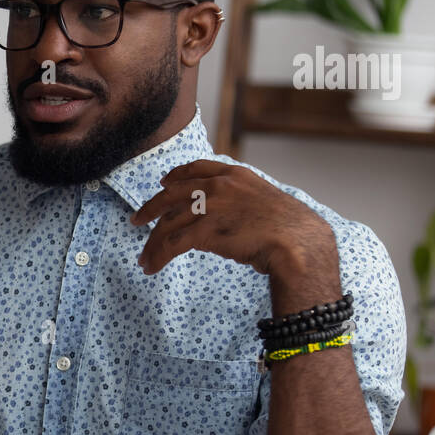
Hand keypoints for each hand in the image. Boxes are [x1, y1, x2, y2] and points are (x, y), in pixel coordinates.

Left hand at [128, 160, 334, 276]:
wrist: (299, 242)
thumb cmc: (291, 230)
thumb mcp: (265, 201)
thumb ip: (242, 202)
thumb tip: (229, 217)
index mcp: (235, 175)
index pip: (197, 168)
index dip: (176, 175)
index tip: (163, 181)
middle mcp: (219, 186)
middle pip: (172, 194)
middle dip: (150, 208)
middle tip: (136, 220)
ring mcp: (211, 207)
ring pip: (168, 223)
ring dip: (152, 243)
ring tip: (144, 258)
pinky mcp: (205, 231)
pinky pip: (172, 244)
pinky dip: (158, 256)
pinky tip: (152, 266)